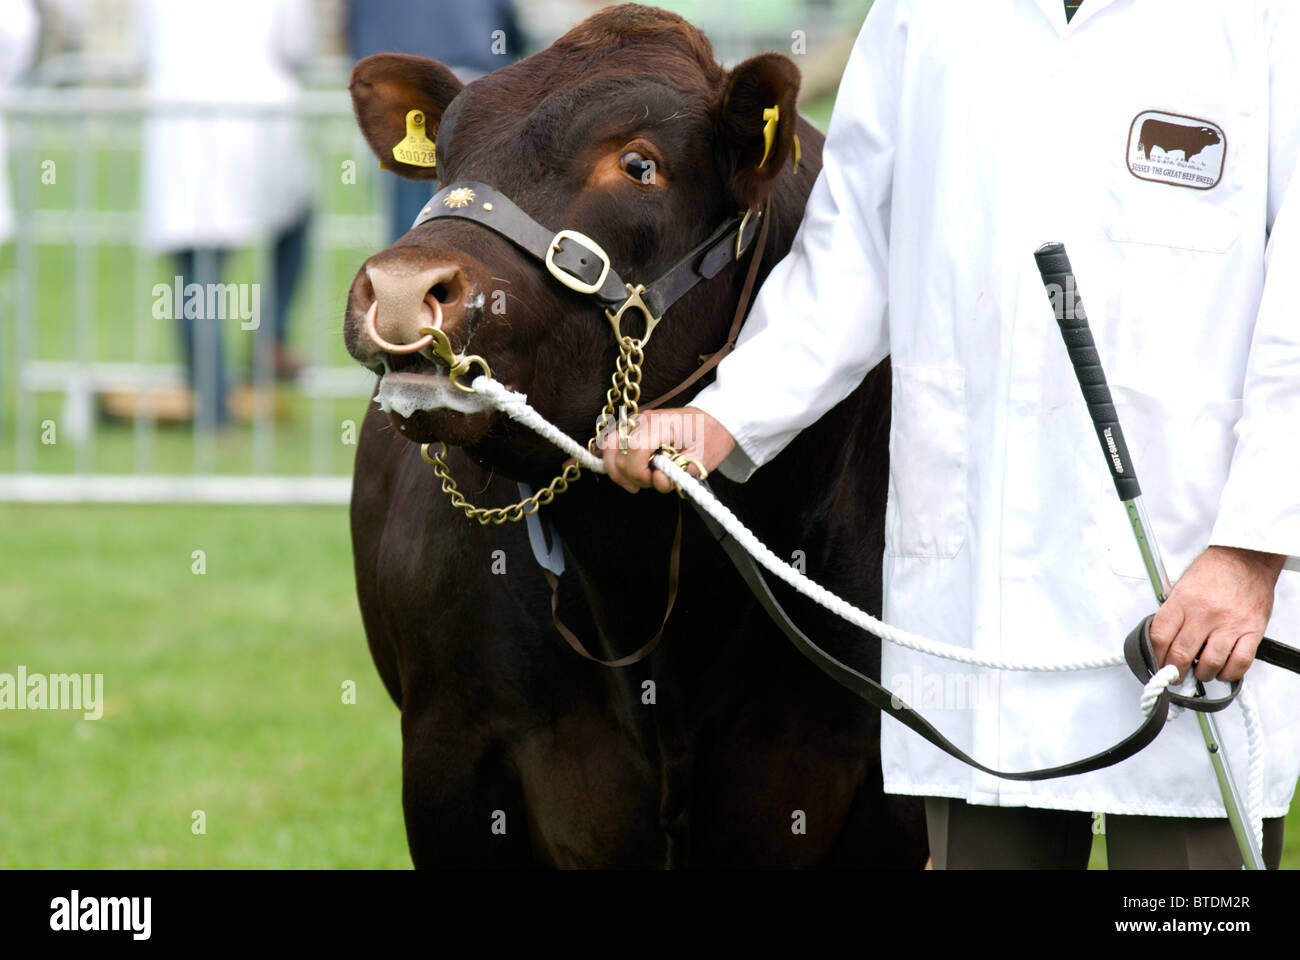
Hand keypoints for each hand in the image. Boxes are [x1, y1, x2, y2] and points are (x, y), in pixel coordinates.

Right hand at [598, 406, 736, 494]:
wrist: (714, 420)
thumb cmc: (710, 439)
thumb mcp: (701, 461)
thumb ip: (677, 473)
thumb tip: (656, 479)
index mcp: (663, 424)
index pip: (634, 447)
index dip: (638, 471)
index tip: (651, 481)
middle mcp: (643, 420)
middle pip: (613, 449)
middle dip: (627, 474)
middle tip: (648, 483)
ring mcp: (635, 422)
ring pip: (607, 448)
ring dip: (619, 471)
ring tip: (641, 480)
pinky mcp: (632, 428)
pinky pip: (613, 445)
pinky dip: (618, 462)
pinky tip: (633, 473)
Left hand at [1149, 545, 1285, 683]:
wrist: (1247, 557)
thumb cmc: (1215, 570)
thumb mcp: (1182, 584)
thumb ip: (1172, 611)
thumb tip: (1160, 640)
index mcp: (1183, 600)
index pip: (1160, 636)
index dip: (1155, 656)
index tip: (1156, 664)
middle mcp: (1205, 613)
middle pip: (1181, 653)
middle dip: (1173, 671)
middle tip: (1173, 676)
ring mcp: (1230, 623)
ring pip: (1210, 663)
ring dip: (1201, 675)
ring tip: (1198, 673)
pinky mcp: (1252, 630)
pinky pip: (1240, 662)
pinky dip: (1228, 673)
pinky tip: (1222, 671)